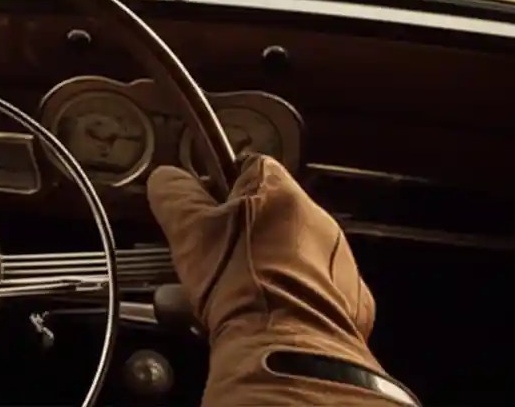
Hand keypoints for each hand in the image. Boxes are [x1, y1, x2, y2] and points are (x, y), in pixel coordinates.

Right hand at [147, 154, 402, 405]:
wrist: (288, 350)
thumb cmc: (240, 286)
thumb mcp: (189, 231)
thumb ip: (174, 195)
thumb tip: (166, 178)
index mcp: (278, 191)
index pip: (248, 165)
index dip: (219, 184)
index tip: (201, 207)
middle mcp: (315, 218)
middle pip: (265, 216)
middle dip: (233, 239)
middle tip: (206, 264)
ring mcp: (336, 261)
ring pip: (284, 258)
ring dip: (255, 273)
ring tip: (221, 305)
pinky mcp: (348, 301)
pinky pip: (309, 294)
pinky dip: (286, 303)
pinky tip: (258, 321)